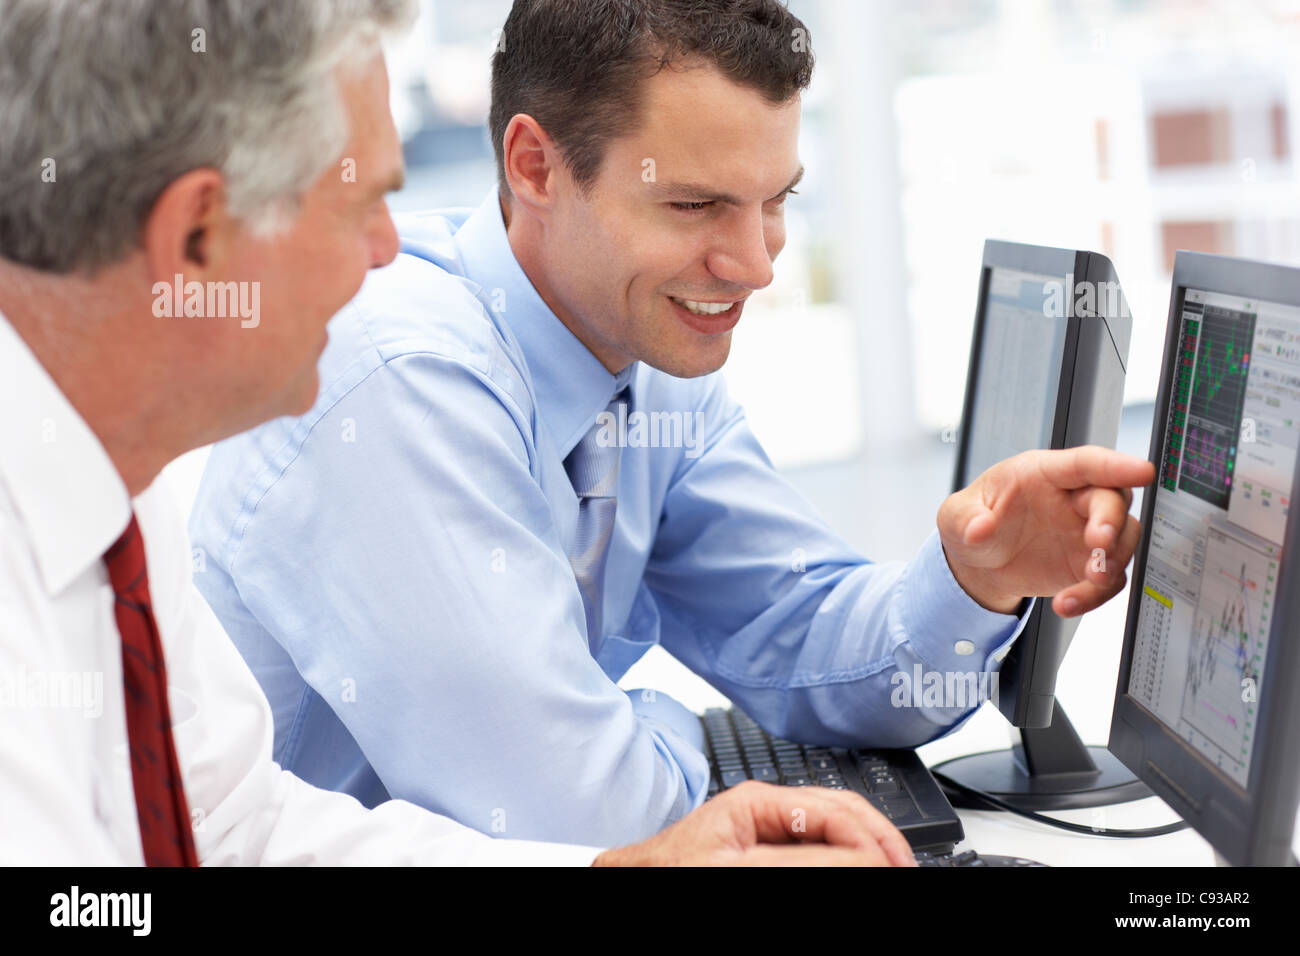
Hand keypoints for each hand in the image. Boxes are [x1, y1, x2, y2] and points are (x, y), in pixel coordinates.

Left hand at [591, 781, 916, 865]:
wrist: (636, 878)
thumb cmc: (670, 870)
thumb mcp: (741, 866)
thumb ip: (805, 860)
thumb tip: (860, 856)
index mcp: (759, 801)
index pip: (836, 815)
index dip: (871, 843)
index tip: (893, 868)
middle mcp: (766, 811)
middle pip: (843, 815)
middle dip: (879, 841)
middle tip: (905, 867)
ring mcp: (766, 830)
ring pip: (834, 828)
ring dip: (866, 848)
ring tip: (891, 866)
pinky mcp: (761, 847)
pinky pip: (814, 841)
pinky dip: (841, 853)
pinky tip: (855, 865)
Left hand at [937, 446, 1154, 617]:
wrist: (979, 564)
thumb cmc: (974, 523)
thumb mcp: (956, 516)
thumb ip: (965, 519)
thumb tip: (978, 528)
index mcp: (1043, 473)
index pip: (1085, 462)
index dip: (1116, 465)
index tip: (1141, 471)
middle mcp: (1072, 499)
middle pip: (1112, 498)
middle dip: (1112, 521)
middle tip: (1099, 544)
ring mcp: (1084, 531)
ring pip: (1122, 539)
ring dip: (1112, 561)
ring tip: (1089, 580)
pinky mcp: (1087, 564)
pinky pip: (1108, 579)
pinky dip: (1094, 595)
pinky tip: (1067, 603)